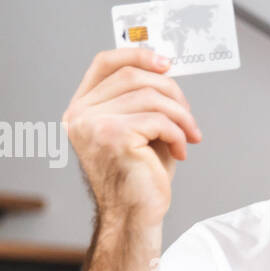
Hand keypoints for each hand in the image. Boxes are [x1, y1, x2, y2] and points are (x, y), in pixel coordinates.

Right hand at [62, 47, 202, 228]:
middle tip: (188, 117)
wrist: (135, 216)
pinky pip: (159, 119)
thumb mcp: (140, 128)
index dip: (137, 54)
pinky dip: (178, 134)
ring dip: (181, 116)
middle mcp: (80, 115)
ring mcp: (93, 124)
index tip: (166, 63)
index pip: (104, 63)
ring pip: (150, 96)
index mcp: (81, 109)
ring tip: (189, 136)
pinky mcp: (113, 136)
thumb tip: (164, 68)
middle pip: (133, 76)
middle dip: (171, 92)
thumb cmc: (140, 176)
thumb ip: (143, 98)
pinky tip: (181, 151)